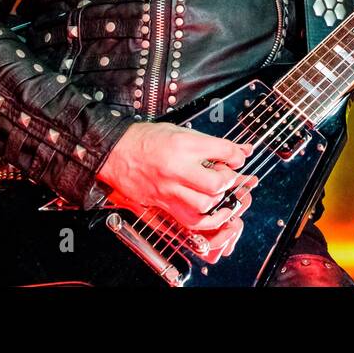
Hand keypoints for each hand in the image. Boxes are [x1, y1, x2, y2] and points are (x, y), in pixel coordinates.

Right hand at [97, 122, 258, 262]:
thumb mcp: (180, 131)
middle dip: (228, 180)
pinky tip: (213, 212)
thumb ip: (210, 143)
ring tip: (217, 191)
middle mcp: (177, 169)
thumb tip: (239, 149)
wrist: (114, 152)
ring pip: (205, 205)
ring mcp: (169, 190)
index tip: (236, 157)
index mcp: (183, 145)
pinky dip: (207, 220)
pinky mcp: (163, 204)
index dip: (237, 155)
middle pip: (216, 184)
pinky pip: (191, 220)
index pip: (223, 152)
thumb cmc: (145, 139)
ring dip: (218, 200)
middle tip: (226, 175)